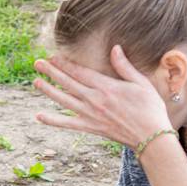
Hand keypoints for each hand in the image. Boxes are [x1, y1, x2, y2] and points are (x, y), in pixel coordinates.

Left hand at [33, 46, 172, 148]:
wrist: (150, 137)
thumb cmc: (150, 108)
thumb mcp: (141, 83)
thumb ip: (124, 66)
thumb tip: (115, 48)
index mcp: (106, 87)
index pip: (81, 72)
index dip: (66, 63)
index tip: (54, 56)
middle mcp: (95, 100)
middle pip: (68, 83)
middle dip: (52, 72)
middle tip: (37, 63)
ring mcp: (90, 115)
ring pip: (64, 100)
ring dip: (48, 91)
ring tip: (35, 82)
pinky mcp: (90, 128)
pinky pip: (67, 124)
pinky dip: (53, 120)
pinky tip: (39, 116)